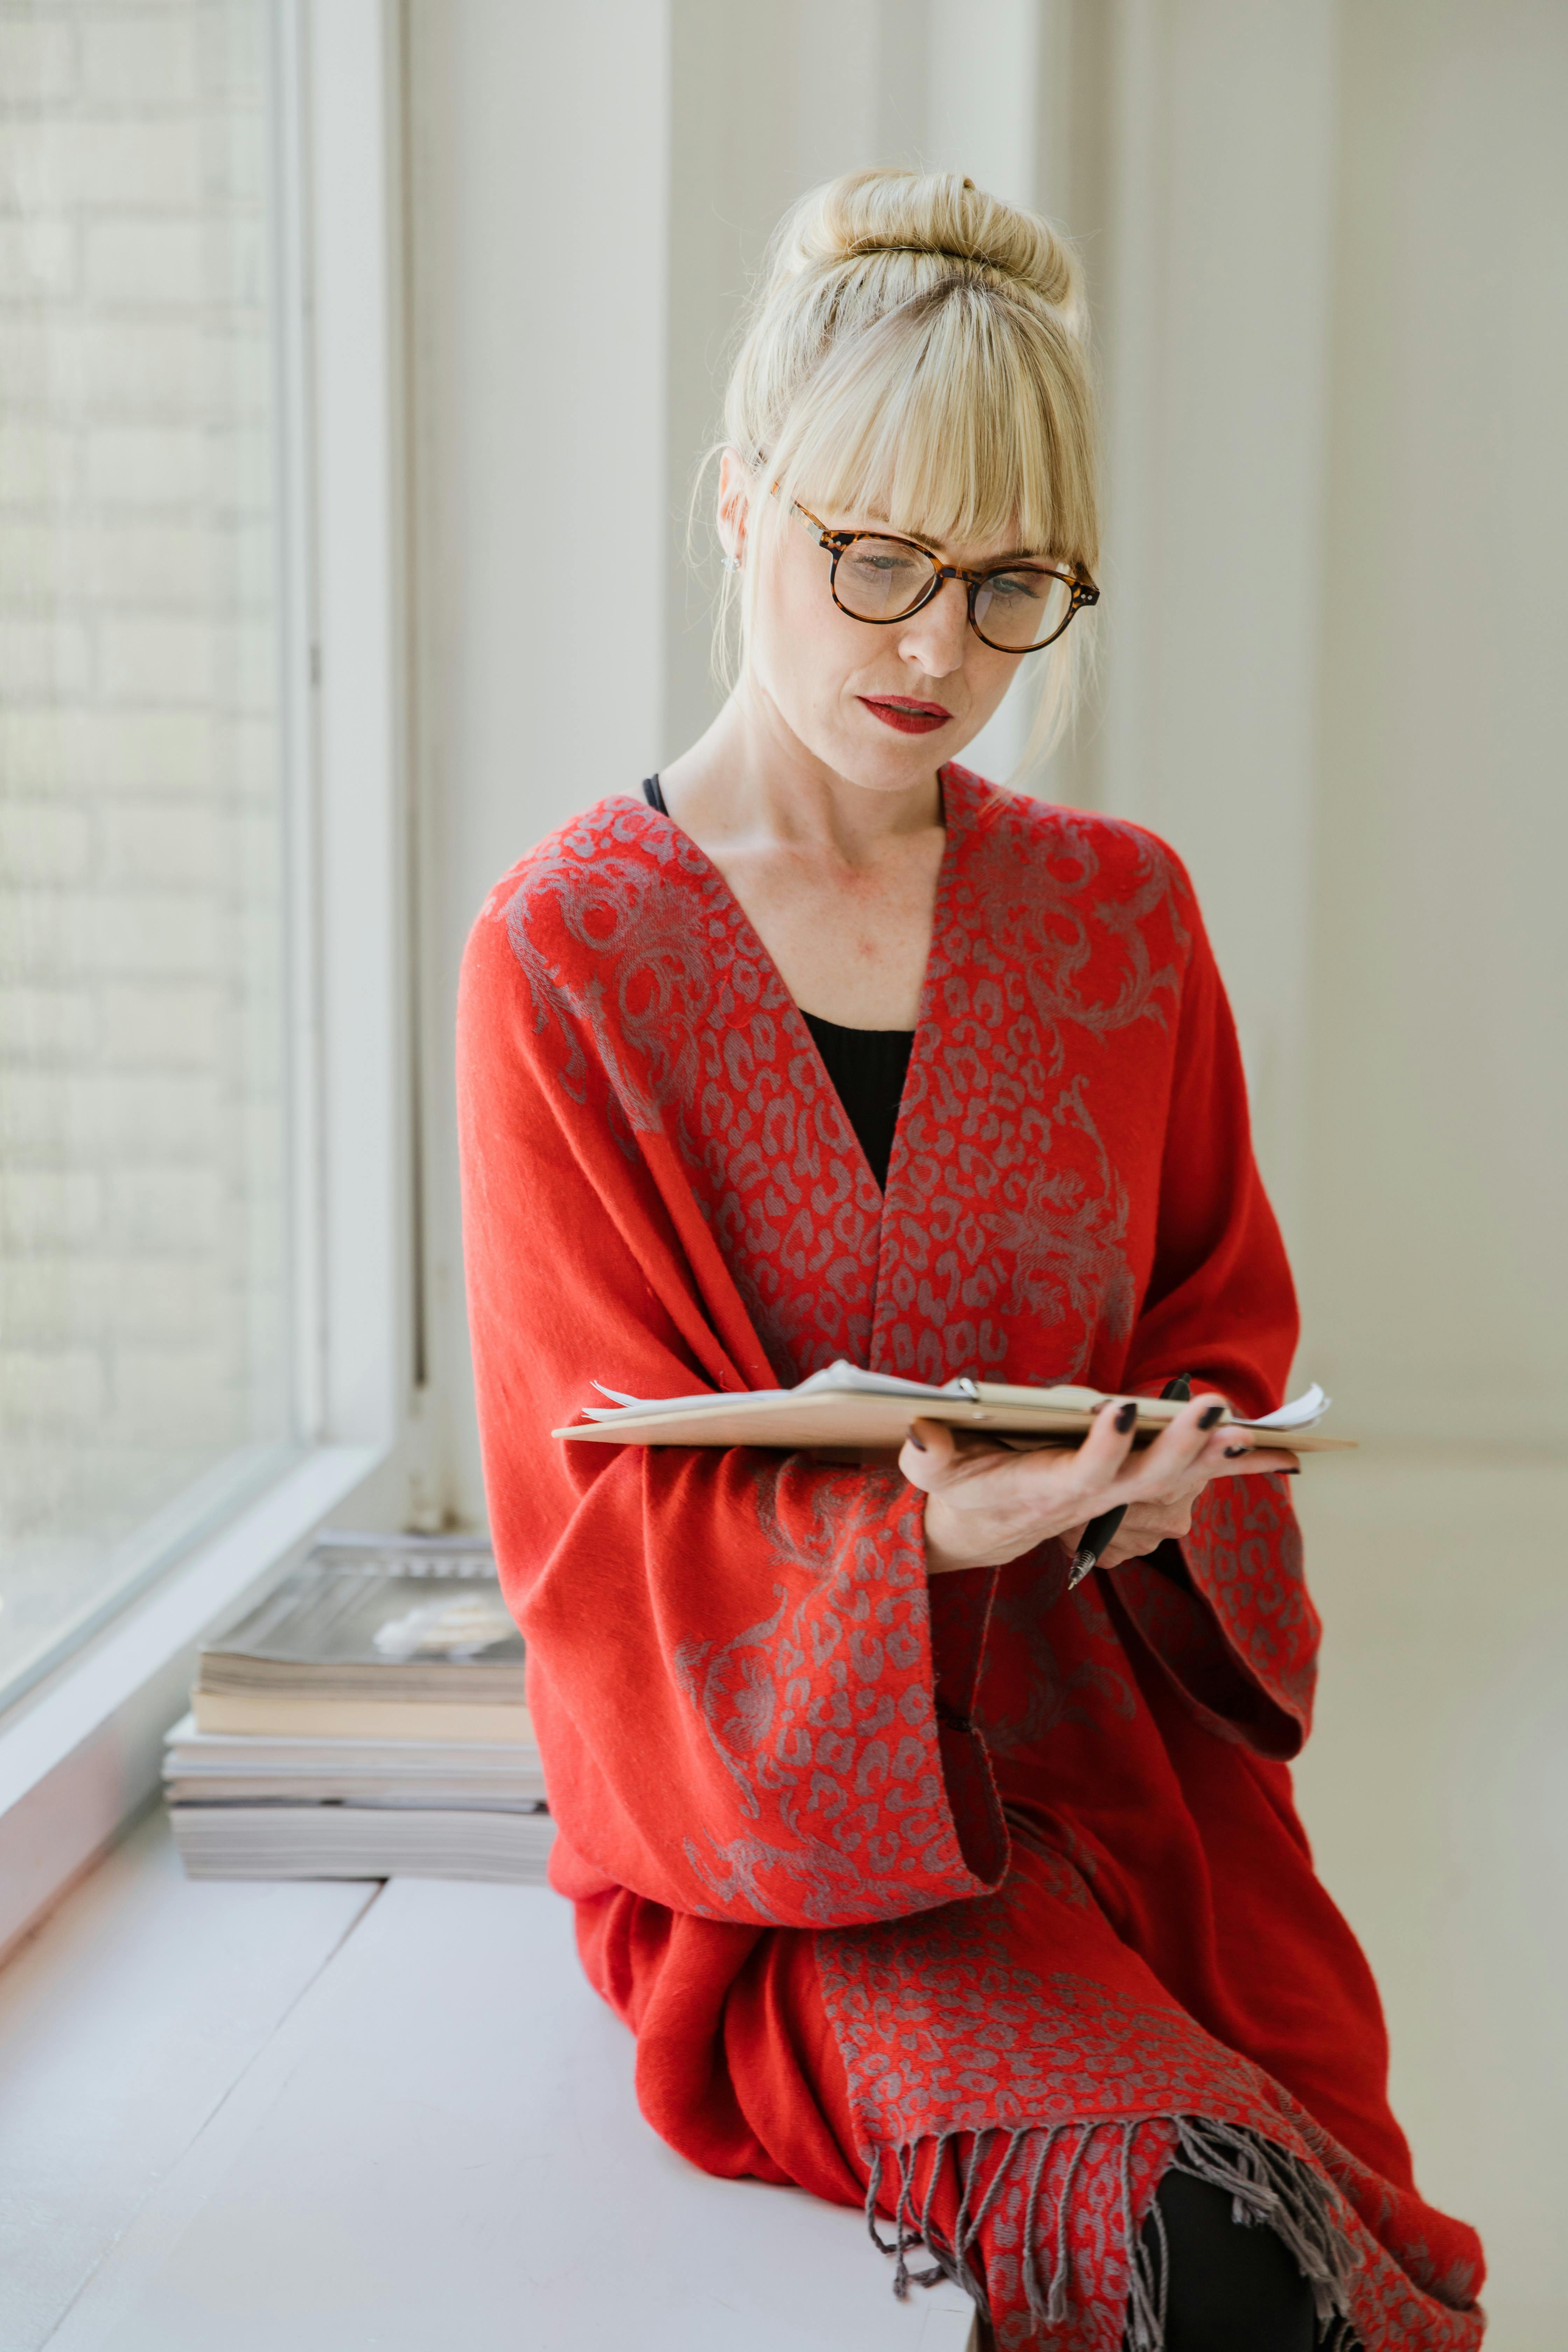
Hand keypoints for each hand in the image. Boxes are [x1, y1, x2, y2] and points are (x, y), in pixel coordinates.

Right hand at [898, 1394, 1300, 1575]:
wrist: (983, 1528)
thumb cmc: (959, 1489)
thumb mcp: (931, 1475)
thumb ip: (927, 1457)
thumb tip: (920, 1433)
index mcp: (1042, 1492)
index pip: (1080, 1475)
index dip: (1102, 1448)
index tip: (1119, 1410)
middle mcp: (1088, 1503)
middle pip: (1144, 1481)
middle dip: (1180, 1448)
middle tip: (1214, 1412)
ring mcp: (1116, 1503)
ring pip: (1176, 1485)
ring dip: (1214, 1459)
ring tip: (1248, 1427)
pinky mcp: (1132, 1494)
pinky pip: (1190, 1482)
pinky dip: (1228, 1466)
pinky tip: (1270, 1451)